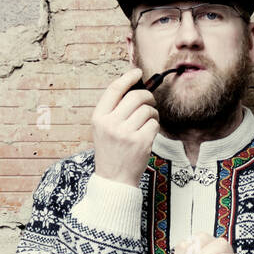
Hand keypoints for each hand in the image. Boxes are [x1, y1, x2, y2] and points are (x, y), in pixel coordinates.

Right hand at [91, 66, 159, 186]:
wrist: (114, 180)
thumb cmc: (111, 152)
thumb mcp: (103, 129)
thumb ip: (114, 110)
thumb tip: (134, 87)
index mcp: (99, 118)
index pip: (114, 89)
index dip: (128, 77)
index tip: (138, 72)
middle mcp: (111, 124)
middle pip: (135, 96)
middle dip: (147, 96)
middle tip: (150, 102)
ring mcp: (126, 133)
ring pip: (147, 110)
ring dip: (152, 113)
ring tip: (148, 121)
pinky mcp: (140, 142)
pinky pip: (154, 124)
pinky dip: (154, 126)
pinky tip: (148, 133)